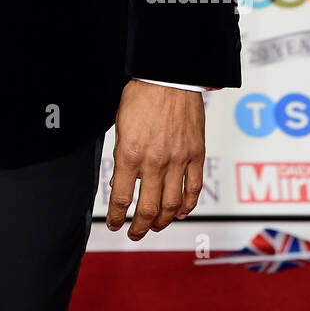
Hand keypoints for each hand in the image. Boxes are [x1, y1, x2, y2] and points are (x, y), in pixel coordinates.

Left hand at [105, 79, 205, 239]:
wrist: (169, 77)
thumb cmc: (141, 96)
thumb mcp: (121, 126)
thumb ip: (123, 156)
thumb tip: (121, 181)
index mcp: (130, 154)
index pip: (120, 198)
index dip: (116, 217)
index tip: (114, 224)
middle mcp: (154, 162)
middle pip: (147, 209)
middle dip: (139, 227)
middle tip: (134, 233)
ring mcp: (178, 160)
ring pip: (171, 205)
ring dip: (162, 221)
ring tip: (155, 226)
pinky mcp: (196, 155)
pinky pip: (194, 189)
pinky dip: (187, 206)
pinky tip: (180, 213)